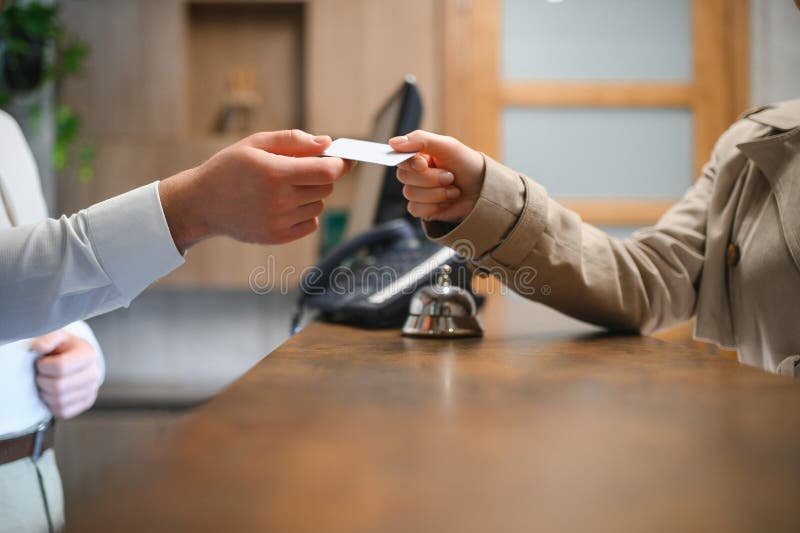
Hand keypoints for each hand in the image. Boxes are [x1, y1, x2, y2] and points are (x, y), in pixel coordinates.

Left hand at [32, 330, 101, 418]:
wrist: (76, 357)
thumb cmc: (63, 347)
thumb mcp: (57, 336)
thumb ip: (48, 338)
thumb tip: (38, 347)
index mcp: (88, 355)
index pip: (60, 367)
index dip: (43, 366)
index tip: (42, 361)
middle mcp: (94, 374)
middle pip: (58, 387)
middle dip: (42, 381)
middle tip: (41, 374)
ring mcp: (92, 390)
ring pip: (59, 401)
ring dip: (45, 393)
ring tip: (47, 382)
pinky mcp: (86, 403)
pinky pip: (63, 412)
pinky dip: (52, 404)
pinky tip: (52, 392)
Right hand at [159, 129, 354, 252]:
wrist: (202, 203)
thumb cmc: (230, 168)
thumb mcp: (256, 143)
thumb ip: (294, 140)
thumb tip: (327, 143)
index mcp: (275, 173)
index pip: (327, 171)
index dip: (340, 164)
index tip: (343, 159)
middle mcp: (279, 200)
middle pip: (326, 187)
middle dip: (320, 175)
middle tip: (300, 169)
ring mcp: (279, 222)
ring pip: (319, 205)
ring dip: (311, 194)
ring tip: (284, 188)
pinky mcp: (278, 237)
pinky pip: (311, 224)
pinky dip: (305, 213)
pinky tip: (284, 204)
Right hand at [389, 130, 484, 222]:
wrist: (485, 191)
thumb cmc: (468, 165)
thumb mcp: (448, 146)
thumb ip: (420, 140)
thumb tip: (393, 143)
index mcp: (419, 156)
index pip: (400, 158)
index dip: (410, 163)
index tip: (423, 164)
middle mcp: (417, 173)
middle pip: (404, 177)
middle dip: (430, 179)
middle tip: (450, 176)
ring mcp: (420, 192)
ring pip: (410, 194)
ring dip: (436, 193)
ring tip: (453, 189)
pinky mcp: (424, 209)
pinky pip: (415, 209)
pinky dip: (433, 206)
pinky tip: (446, 201)